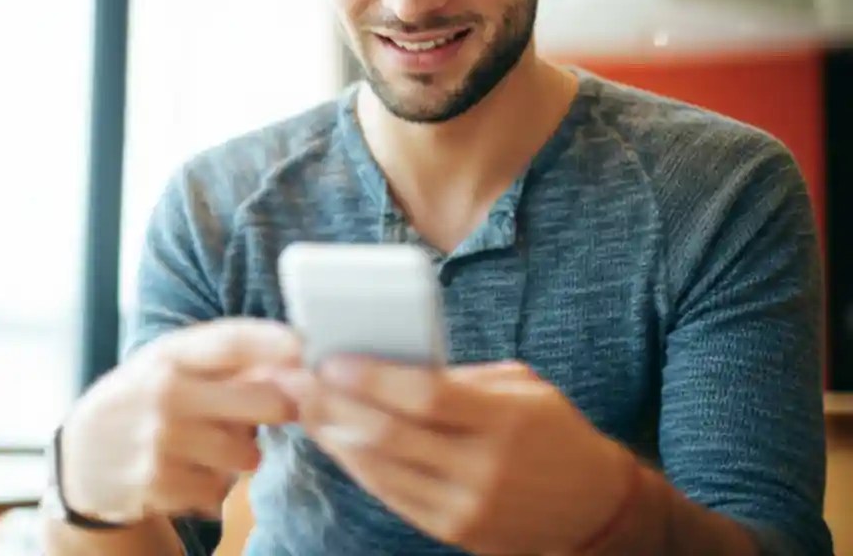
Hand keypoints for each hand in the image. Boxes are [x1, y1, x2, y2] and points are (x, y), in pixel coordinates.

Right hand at [60, 319, 300, 522]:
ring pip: (249, 453)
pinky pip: (222, 490)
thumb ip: (225, 360)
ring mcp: (161, 441)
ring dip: (241, 454)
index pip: (228, 342)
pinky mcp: (160, 485)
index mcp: (168, 354)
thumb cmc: (143, 400)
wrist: (83, 458)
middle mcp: (165, 392)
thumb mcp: (169, 365)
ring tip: (210, 444)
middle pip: (263, 401)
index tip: (304, 346)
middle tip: (278, 409)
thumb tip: (294, 358)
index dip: (272, 342)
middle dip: (280, 408)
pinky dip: (214, 486)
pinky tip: (188, 471)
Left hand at [278, 359, 635, 554]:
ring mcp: (465, 506)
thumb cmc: (554, 432)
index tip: (332, 359)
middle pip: (389, 435)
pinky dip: (357, 466)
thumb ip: (462, 378)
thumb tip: (393, 361)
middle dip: (334, 404)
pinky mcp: (453, 531)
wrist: (594, 509)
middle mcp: (483, 469)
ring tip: (304, 406)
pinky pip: (390, 495)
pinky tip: (336, 441)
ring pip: (380, 469)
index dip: (371, 378)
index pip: (424, 397)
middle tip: (297, 379)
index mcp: (503, 421)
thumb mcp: (522, 389)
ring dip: (333, 436)